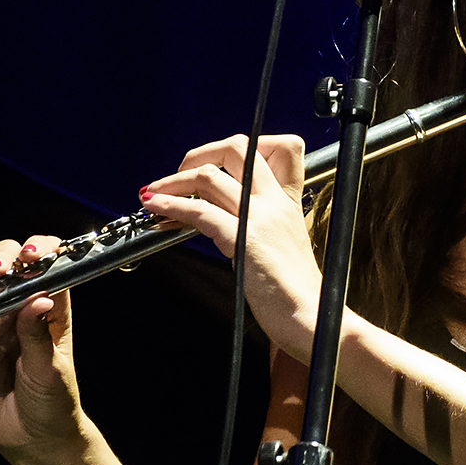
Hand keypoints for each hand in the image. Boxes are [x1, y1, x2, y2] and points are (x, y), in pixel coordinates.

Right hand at [0, 235, 87, 464]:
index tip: (30, 256)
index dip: (39, 252)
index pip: (47, 267)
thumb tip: (37, 299)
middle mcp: (18, 311)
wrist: (34, 442)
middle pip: (6, 269)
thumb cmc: (55, 403)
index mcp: (50, 310)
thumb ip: (39, 336)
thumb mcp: (51, 370)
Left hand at [139, 134, 322, 359]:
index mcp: (288, 200)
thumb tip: (221, 216)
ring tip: (152, 193)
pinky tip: (157, 209)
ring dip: (172, 181)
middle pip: (237, 147)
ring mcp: (261, 217)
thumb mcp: (282, 244)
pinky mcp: (244, 239)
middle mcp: (276, 201)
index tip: (215, 165)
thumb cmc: (296, 292)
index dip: (240, 148)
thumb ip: (258, 224)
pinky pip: (200, 210)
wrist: (313, 318)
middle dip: (200, 153)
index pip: (277, 146)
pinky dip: (171, 205)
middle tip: (179, 172)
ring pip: (210, 175)